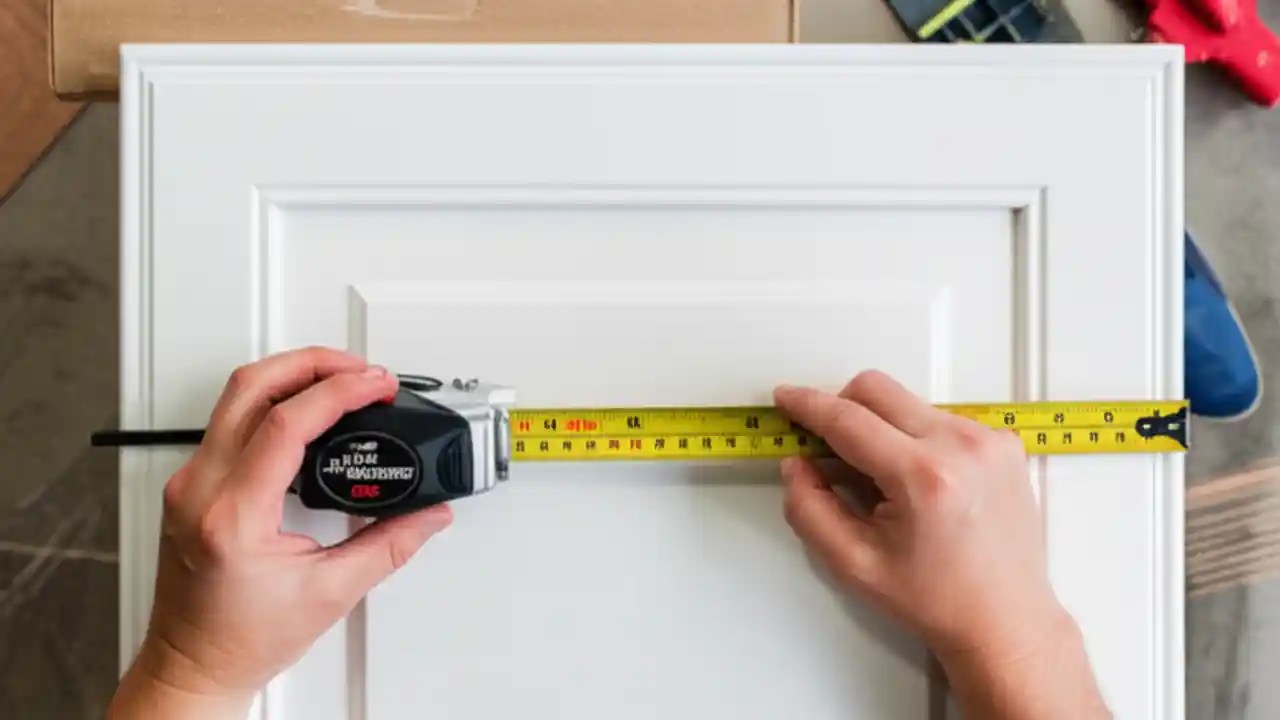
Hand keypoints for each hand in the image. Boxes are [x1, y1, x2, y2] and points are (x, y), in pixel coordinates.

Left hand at [109, 347, 452, 718]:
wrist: (193, 666)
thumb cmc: (241, 642)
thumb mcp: (330, 593)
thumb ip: (390, 545)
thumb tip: (429, 514)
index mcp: (232, 516)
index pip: (284, 424)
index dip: (339, 392)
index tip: (375, 385)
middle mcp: (200, 489)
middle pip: (250, 386)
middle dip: (312, 362)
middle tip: (359, 369)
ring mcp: (189, 483)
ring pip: (235, 395)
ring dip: (291, 376)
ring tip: (340, 381)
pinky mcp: (191, 484)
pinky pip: (229, 420)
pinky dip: (273, 402)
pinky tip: (306, 412)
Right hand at [774, 370, 1108, 718]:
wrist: (1004, 620)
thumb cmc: (939, 600)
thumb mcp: (852, 564)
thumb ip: (809, 509)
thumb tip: (796, 466)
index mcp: (924, 477)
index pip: (849, 420)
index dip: (807, 404)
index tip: (785, 397)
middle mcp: (962, 447)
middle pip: (877, 390)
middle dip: (841, 408)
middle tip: (827, 449)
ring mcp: (989, 441)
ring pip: (908, 402)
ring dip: (881, 427)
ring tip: (884, 483)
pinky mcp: (1004, 443)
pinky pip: (940, 418)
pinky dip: (916, 438)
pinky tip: (918, 483)